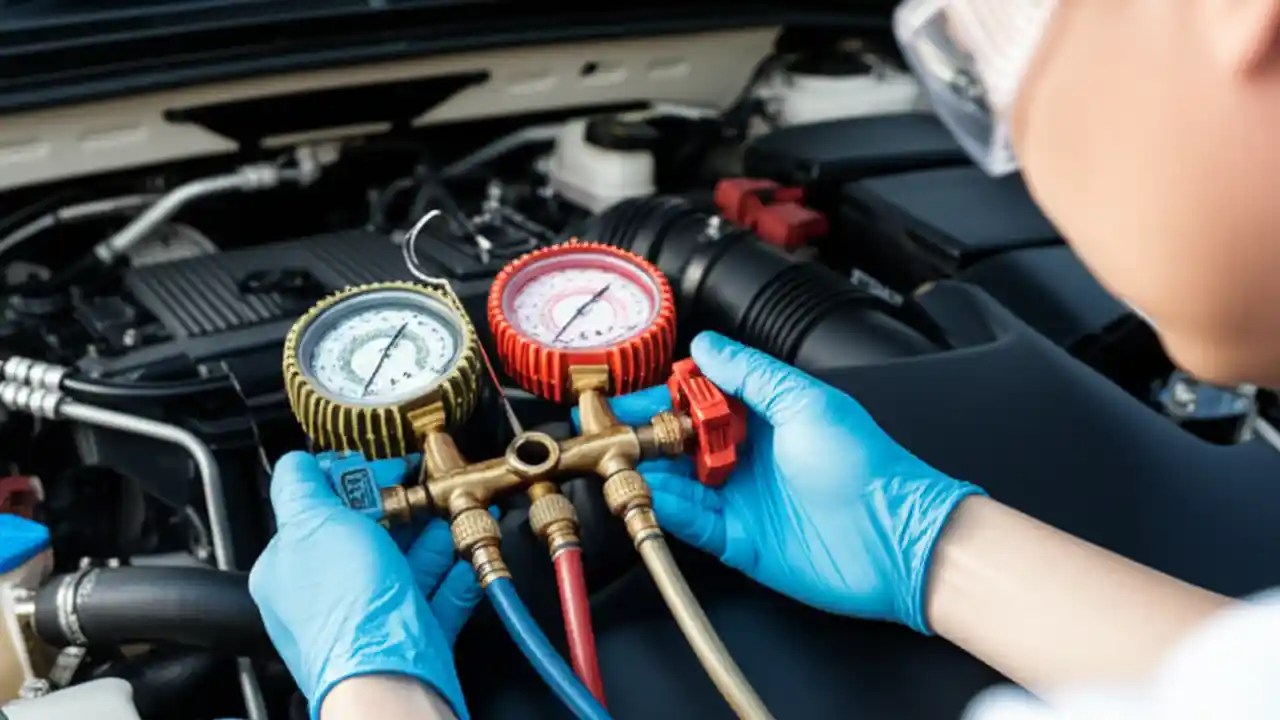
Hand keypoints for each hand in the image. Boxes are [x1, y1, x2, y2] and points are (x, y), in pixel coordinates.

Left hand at [250, 452, 479, 718]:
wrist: (390, 681)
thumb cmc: (347, 611)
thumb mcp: (313, 525)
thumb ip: (300, 487)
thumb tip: (298, 460)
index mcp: (293, 566)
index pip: (321, 508)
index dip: (355, 480)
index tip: (385, 468)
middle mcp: (329, 594)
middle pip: (370, 534)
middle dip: (404, 508)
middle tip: (429, 489)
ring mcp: (372, 617)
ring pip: (408, 565)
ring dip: (435, 536)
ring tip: (457, 515)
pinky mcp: (412, 637)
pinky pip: (437, 599)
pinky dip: (455, 576)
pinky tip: (466, 559)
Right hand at [607, 332, 984, 632]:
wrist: (897, 538)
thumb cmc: (866, 466)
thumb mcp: (804, 401)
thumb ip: (750, 373)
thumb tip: (705, 345)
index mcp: (763, 415)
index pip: (697, 399)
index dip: (662, 395)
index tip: (629, 393)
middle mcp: (747, 456)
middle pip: (679, 442)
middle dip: (643, 434)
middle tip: (610, 430)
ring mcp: (741, 499)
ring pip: (678, 483)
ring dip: (648, 472)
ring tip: (618, 461)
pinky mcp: (739, 541)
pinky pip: (692, 523)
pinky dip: (667, 509)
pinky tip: (649, 494)